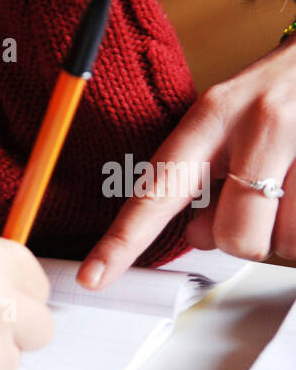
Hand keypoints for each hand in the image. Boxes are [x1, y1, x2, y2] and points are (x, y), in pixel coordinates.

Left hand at [77, 40, 295, 288]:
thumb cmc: (280, 92)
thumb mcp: (228, 118)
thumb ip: (203, 175)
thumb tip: (195, 235)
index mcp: (214, 115)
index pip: (159, 187)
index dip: (123, 240)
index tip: (93, 276)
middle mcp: (259, 127)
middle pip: (233, 236)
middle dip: (241, 238)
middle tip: (256, 206)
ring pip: (284, 244)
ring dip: (284, 234)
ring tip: (290, 190)